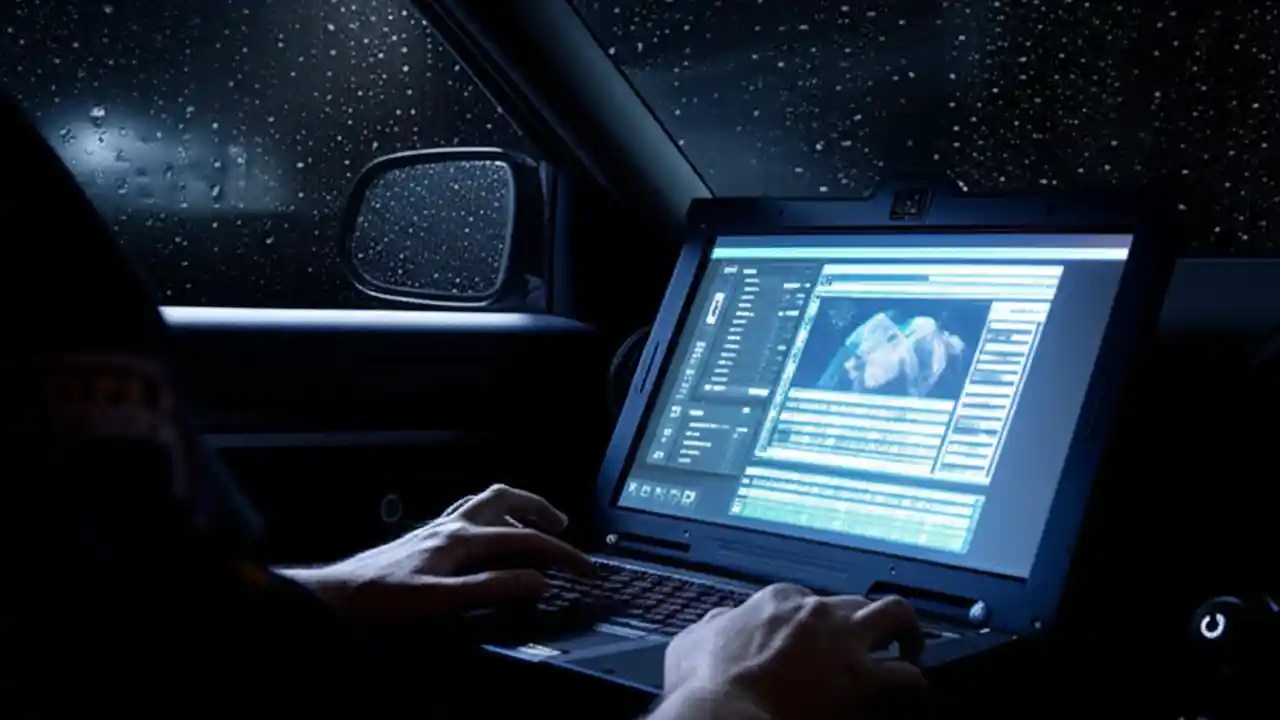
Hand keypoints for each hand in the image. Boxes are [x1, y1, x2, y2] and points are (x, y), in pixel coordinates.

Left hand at [277, 484, 591, 619]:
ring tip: (533, 521)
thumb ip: (492, 589)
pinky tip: (487, 533)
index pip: (525, 538)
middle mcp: (452, 525)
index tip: (582, 566)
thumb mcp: (443, 600)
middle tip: (562, 526)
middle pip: (506, 499)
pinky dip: (489, 515)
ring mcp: (438, 528)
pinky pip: (466, 511)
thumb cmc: (384, 599)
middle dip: (539, 508)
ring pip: (485, 500)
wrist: (340, 595)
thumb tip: (537, 582)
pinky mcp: (426, 537)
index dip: (560, 552)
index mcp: (462, 539)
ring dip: (515, 506)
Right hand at [653, 584, 926, 719]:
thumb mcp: (691, 644)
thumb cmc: (704, 687)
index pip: (805, 598)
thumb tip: (719, 623)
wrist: (726, 717)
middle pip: (854, 602)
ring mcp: (843, 642)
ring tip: (909, 648)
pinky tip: (910, 698)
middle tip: (868, 639)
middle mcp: (815, 611)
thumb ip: (712, 627)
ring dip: (906, 631)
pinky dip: (913, 687)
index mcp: (775, 601)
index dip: (811, 621)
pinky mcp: (864, 680)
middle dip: (863, 619)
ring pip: (896, 615)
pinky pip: (908, 677)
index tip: (812, 640)